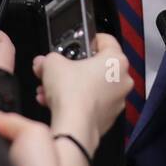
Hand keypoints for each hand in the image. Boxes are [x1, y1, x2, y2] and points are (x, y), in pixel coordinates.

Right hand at [31, 33, 130, 148]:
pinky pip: (90, 103)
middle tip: (58, 70)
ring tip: (49, 90)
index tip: (76, 43)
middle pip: (96, 66)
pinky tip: (55, 103)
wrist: (74, 127)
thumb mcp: (52, 64)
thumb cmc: (72, 93)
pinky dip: (75, 101)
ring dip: (70, 86)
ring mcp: (117, 101)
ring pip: (91, 86)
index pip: (105, 40)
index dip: (88, 39)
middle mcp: (122, 80)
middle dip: (73, 68)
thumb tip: (42, 62)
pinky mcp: (108, 117)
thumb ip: (47, 59)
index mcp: (116, 60)